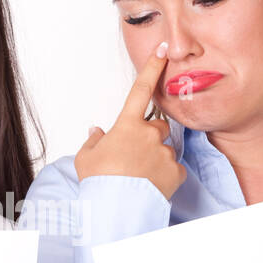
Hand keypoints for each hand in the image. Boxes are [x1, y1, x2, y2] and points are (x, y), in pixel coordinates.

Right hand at [74, 40, 186, 199]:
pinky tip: (151, 185)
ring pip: (164, 148)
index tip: (163, 50)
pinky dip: (165, 175)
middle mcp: (150, 134)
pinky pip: (174, 168)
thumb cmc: (99, 184)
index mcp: (127, 125)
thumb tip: (98, 131)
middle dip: (150, 135)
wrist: (116, 211)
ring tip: (139, 176)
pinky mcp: (176, 171)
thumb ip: (94, 140)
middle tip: (134, 155)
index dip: (152, 67)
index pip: (142, 89)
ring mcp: (165, 153)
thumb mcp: (86, 158)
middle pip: (157, 125)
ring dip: (156, 157)